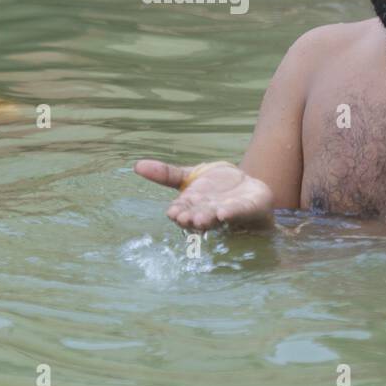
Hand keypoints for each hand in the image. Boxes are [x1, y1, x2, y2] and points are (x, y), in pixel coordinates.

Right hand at [134, 159, 274, 230]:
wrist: (247, 187)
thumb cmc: (215, 187)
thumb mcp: (190, 176)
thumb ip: (166, 174)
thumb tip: (136, 165)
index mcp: (193, 206)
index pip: (183, 210)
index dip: (179, 212)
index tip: (172, 213)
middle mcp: (210, 213)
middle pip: (199, 216)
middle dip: (192, 218)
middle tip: (185, 219)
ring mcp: (230, 213)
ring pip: (217, 218)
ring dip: (209, 219)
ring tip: (203, 219)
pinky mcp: (249, 208)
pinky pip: (240, 211)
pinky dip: (232, 212)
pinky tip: (224, 212)